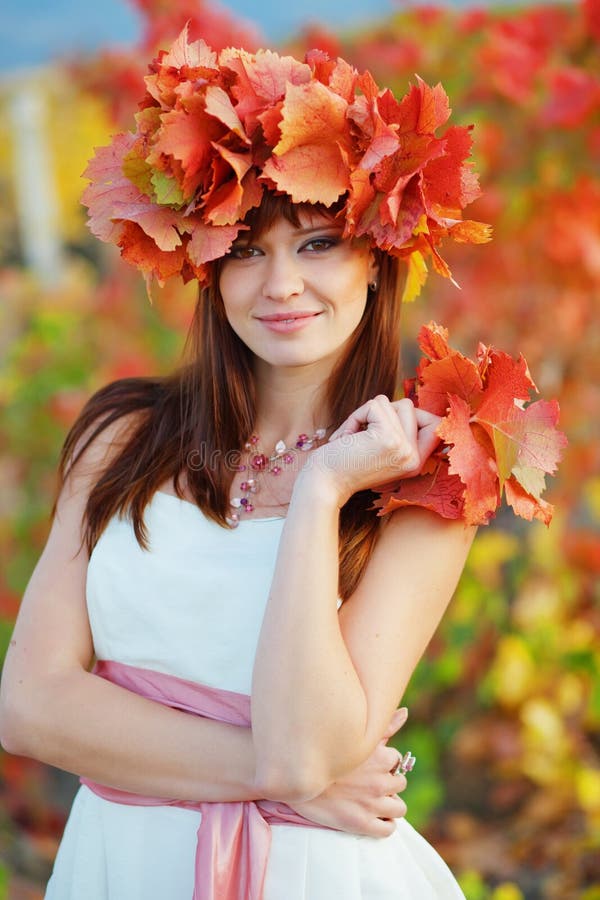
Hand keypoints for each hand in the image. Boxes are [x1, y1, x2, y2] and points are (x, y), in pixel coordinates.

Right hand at [287, 707, 409, 837]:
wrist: (293, 777)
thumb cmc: (322, 751)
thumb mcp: (352, 733)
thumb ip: (383, 725)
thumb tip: (406, 711)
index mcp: (380, 757)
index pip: (397, 761)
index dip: (385, 763)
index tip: (372, 764)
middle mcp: (379, 781)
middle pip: (400, 784)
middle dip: (389, 783)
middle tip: (370, 782)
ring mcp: (371, 804)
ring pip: (399, 808)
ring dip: (389, 804)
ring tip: (373, 800)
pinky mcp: (361, 824)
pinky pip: (388, 829)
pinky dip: (385, 824)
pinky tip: (372, 816)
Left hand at [304, 396, 440, 505]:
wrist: (324, 484)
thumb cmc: (345, 464)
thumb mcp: (380, 451)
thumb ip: (399, 432)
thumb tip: (407, 403)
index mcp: (416, 463)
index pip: (438, 425)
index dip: (415, 415)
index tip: (384, 425)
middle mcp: (415, 458)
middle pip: (410, 407)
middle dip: (381, 412)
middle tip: (362, 434)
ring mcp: (405, 448)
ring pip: (395, 402)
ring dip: (367, 413)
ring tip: (354, 437)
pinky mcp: (389, 438)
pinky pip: (376, 404)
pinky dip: (356, 415)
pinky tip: (347, 438)